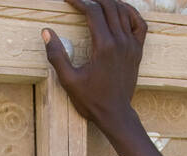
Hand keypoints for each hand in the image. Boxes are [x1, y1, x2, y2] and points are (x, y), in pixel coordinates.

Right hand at [41, 0, 146, 127]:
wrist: (115, 114)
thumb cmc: (91, 100)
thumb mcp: (69, 80)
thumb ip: (57, 55)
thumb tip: (46, 32)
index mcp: (104, 46)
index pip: (92, 11)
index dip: (78, 1)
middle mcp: (120, 42)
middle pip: (109, 6)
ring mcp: (131, 45)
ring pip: (123, 11)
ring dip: (109, 2)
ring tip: (95, 1)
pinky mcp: (137, 50)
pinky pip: (139, 23)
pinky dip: (130, 12)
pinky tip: (120, 10)